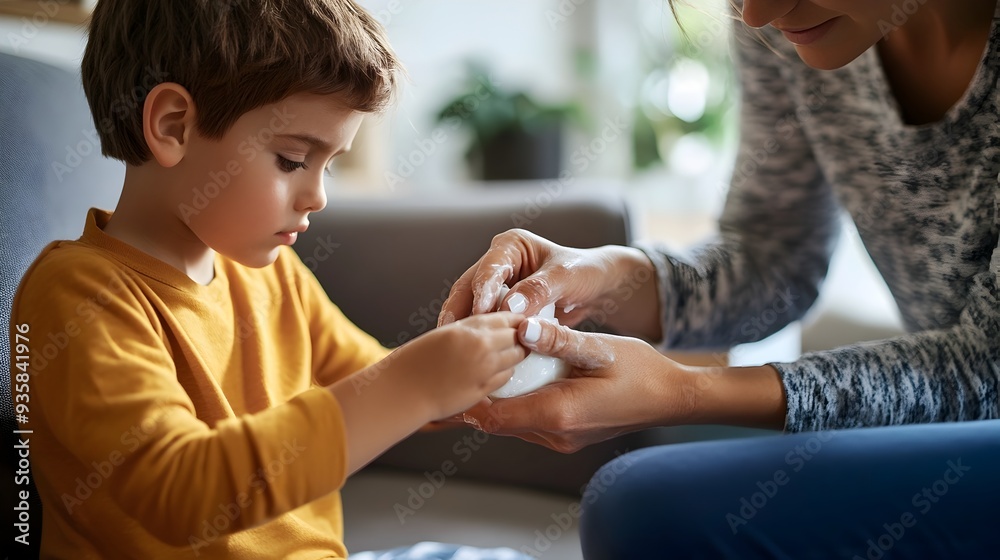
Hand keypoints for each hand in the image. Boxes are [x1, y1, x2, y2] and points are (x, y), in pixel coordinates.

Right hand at [388, 312, 527, 421]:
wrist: (404, 391)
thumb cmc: (416, 361)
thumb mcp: (444, 334)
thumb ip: (470, 329)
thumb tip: (493, 328)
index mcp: (469, 328)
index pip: (507, 317)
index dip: (516, 320)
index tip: (518, 322)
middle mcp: (481, 346)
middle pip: (517, 337)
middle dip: (519, 337)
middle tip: (518, 339)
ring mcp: (484, 369)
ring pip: (516, 357)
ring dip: (514, 356)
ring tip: (506, 356)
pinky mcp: (484, 389)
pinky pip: (506, 377)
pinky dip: (504, 373)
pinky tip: (493, 372)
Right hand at [438, 229, 659, 338]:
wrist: (599, 288)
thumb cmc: (585, 272)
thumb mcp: (565, 277)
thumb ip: (538, 289)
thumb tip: (510, 306)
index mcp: (510, 246)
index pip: (490, 269)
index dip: (482, 291)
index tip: (481, 311)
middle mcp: (498, 264)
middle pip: (470, 287)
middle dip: (461, 311)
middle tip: (454, 334)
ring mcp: (497, 287)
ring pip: (471, 306)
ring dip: (465, 326)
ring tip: (456, 348)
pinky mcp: (500, 308)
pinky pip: (485, 322)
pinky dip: (479, 336)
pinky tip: (472, 355)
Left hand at [461, 318, 693, 452]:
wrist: (671, 398)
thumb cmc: (640, 371)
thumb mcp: (600, 348)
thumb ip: (558, 340)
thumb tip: (521, 328)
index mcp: (559, 413)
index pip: (493, 415)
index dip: (466, 397)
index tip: (450, 371)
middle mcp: (555, 434)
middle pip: (495, 421)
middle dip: (473, 395)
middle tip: (452, 366)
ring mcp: (560, 439)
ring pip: (509, 422)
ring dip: (493, 397)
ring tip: (474, 365)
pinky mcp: (565, 435)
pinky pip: (527, 420)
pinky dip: (513, 400)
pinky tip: (508, 374)